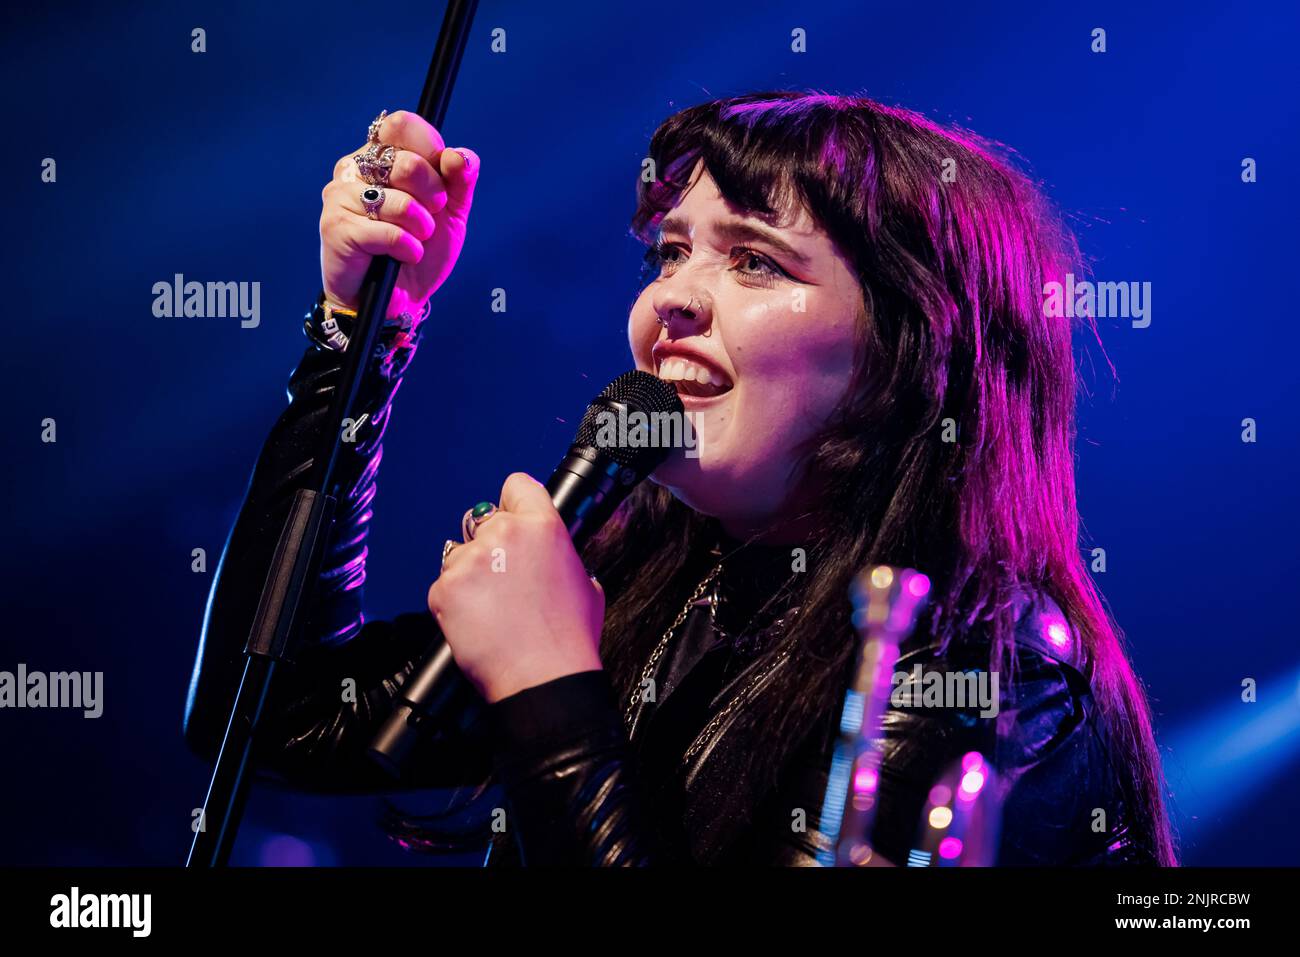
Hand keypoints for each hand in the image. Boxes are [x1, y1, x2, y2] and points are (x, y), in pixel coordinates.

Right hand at [320, 109, 479, 317]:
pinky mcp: (336, 226)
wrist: (399, 299)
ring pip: (398, 201)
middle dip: (433, 197)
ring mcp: (341, 196)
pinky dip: (407, 248)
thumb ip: (460, 180)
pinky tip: (404, 256)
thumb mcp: (450, 214)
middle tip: (428, 218)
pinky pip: (387, 232)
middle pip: (406, 162)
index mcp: (380, 156)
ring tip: (415, 240)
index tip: (440, 180)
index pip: (401, 125)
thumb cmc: (419, 251)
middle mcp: (355, 168)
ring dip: (420, 228)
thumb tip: (458, 155)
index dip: (430, 150)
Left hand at [427, 473, 604, 703]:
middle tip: (503, 579)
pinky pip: (443, 585)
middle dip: (490, 544)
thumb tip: (551, 558)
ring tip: (492, 607)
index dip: (516, 501)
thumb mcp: (586, 584)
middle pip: (483, 519)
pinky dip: (455, 602)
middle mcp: (504, 536)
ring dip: (470, 573)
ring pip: (458, 552)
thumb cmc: (567, 638)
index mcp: (543, 528)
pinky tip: (479, 621)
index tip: (513, 514)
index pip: (517, 485)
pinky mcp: (444, 588)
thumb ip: (562, 556)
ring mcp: (470, 561)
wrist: (542, 678)